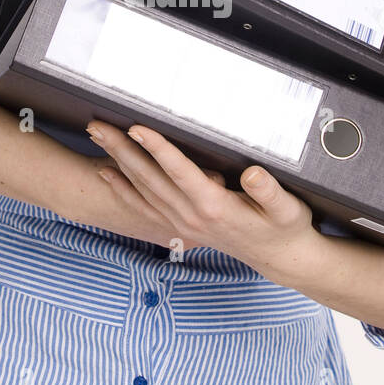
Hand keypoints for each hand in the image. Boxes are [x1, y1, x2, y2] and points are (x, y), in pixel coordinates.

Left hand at [86, 121, 316, 284]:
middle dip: (122, 149)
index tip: (138, 127)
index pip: (179, 172)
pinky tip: (107, 173)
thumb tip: (253, 174)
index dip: (158, 148)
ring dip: (116, 161)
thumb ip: (269, 192)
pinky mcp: (178, 224)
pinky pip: (143, 206)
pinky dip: (122, 188)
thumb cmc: (284, 228)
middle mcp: (190, 215)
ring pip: (141, 188)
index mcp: (214, 206)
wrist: (277, 259)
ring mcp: (181, 222)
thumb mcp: (287, 210)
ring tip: (96, 136)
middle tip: (97, 125)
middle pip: (149, 177)